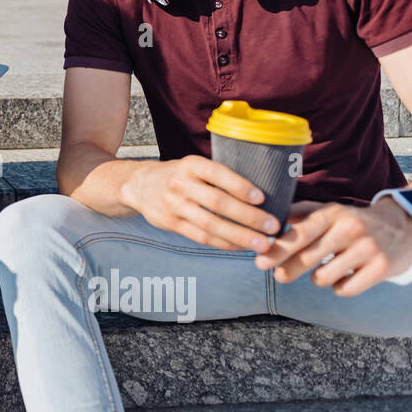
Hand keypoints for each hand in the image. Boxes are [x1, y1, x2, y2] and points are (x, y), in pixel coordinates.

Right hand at [119, 155, 279, 251]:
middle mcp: (179, 184)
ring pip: (210, 224)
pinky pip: (201, 237)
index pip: (217, 173)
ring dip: (240, 236)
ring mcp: (173, 206)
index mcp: (190, 165)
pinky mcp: (170, 224)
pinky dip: (224, 243)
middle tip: (272, 225)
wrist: (138, 185)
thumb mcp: (193, 165)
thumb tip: (261, 194)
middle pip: (217, 202)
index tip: (262, 198)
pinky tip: (241, 246)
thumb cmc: (178, 175)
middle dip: (248, 216)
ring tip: (262, 244)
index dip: (240, 186)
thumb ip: (218, 176)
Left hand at [253, 199, 411, 295]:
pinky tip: (343, 279)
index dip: (277, 249)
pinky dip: (339, 287)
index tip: (260, 261)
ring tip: (323, 271)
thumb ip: (300, 214)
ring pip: (324, 277)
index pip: (299, 233)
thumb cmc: (356, 220)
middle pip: (308, 257)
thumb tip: (267, 219)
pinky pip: (345, 289)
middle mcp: (349, 229)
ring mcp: (367, 249)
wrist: (405, 224)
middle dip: (288, 269)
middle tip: (280, 276)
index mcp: (333, 214)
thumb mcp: (331, 211)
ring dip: (318, 278)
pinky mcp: (382, 268)